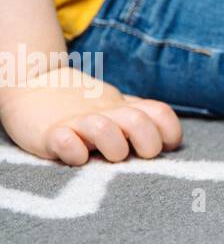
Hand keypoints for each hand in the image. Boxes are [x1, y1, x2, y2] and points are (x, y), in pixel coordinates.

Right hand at [0, 65, 182, 164]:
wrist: (33, 86)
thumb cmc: (82, 106)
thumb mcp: (115, 108)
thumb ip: (139, 119)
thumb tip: (170, 142)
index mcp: (124, 108)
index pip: (160, 112)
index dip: (170, 132)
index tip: (165, 147)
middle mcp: (105, 113)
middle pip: (139, 121)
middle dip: (147, 144)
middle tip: (135, 156)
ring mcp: (77, 122)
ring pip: (103, 129)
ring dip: (112, 148)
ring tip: (105, 157)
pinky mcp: (49, 133)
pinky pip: (64, 143)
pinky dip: (73, 153)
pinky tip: (75, 157)